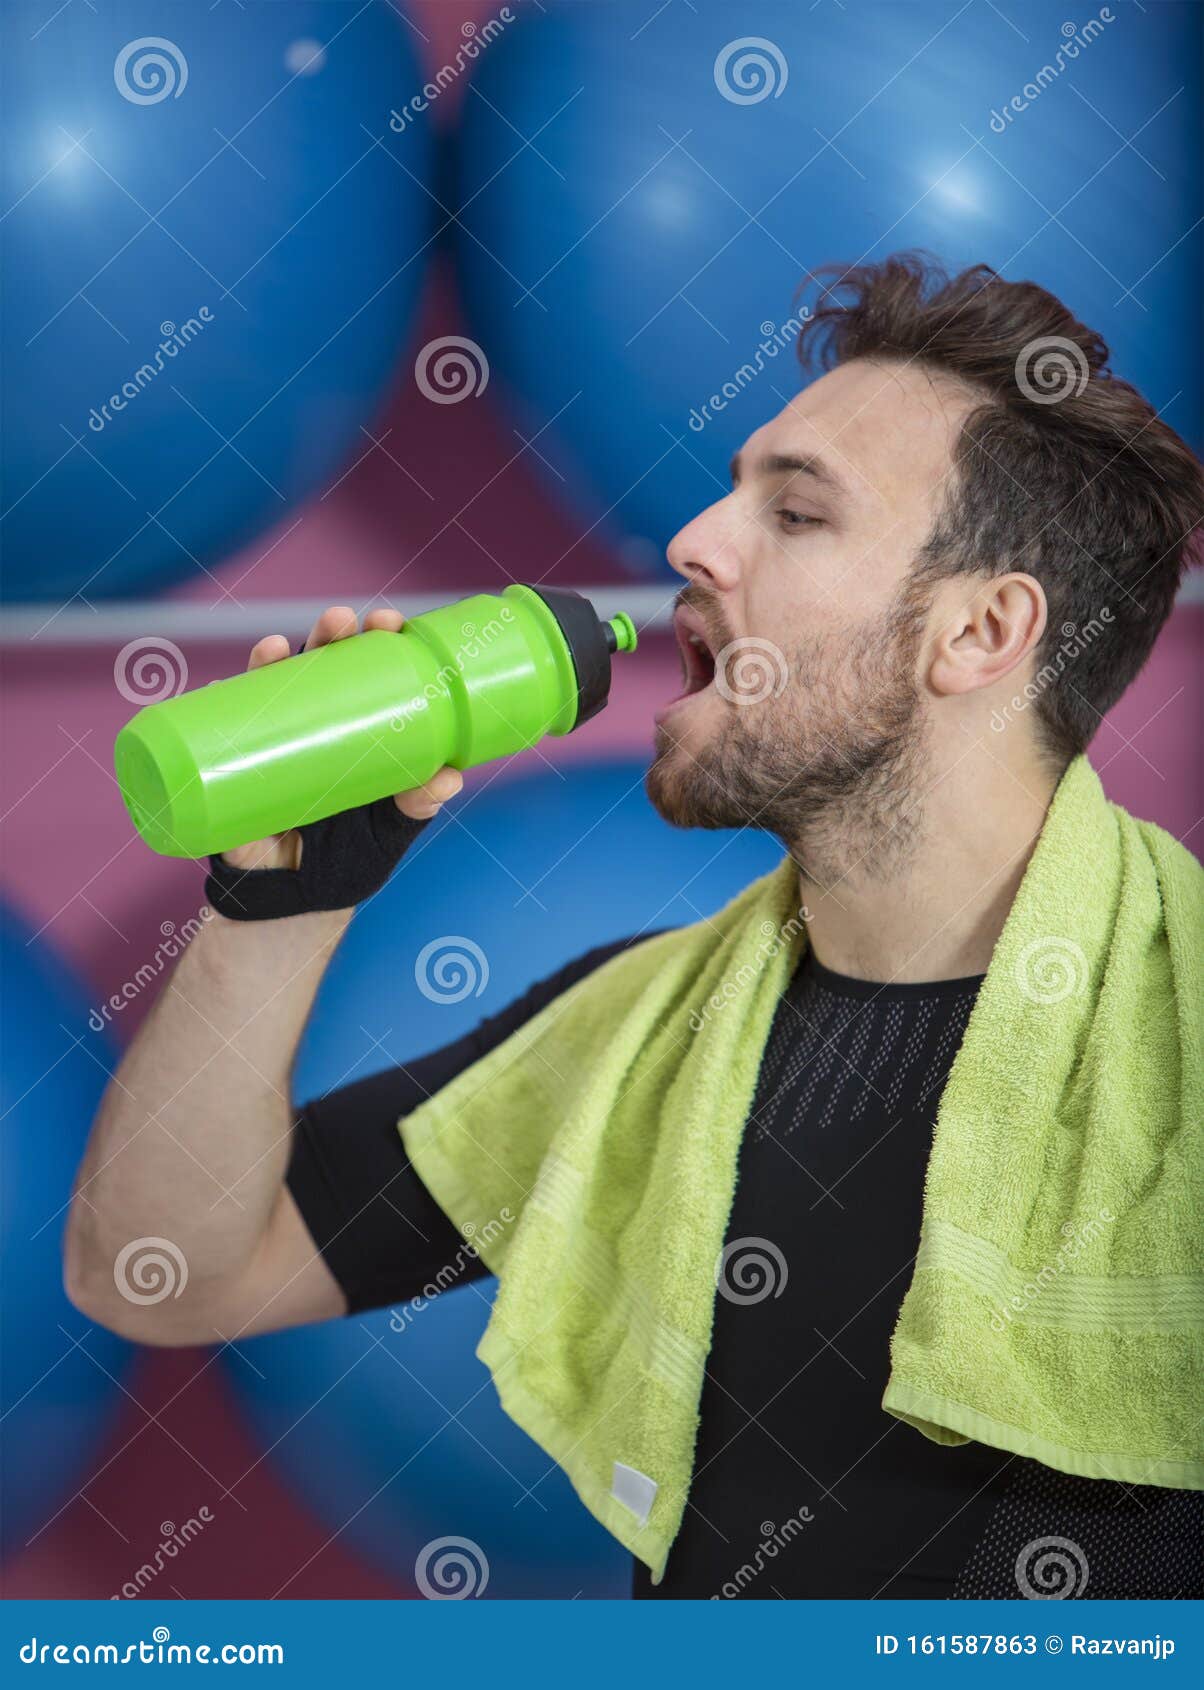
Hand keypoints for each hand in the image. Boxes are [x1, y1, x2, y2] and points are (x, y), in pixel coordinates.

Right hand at [220, 605, 463, 872]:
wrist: (297, 906)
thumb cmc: (350, 859)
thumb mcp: (388, 831)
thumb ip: (415, 806)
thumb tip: (450, 778)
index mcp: (357, 728)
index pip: (369, 671)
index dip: (377, 640)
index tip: (390, 622)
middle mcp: (312, 725)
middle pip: (319, 665)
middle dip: (329, 635)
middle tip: (341, 623)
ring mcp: (271, 743)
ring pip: (270, 687)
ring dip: (271, 658)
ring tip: (276, 647)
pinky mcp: (233, 772)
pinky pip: (220, 733)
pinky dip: (220, 706)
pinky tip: (226, 688)